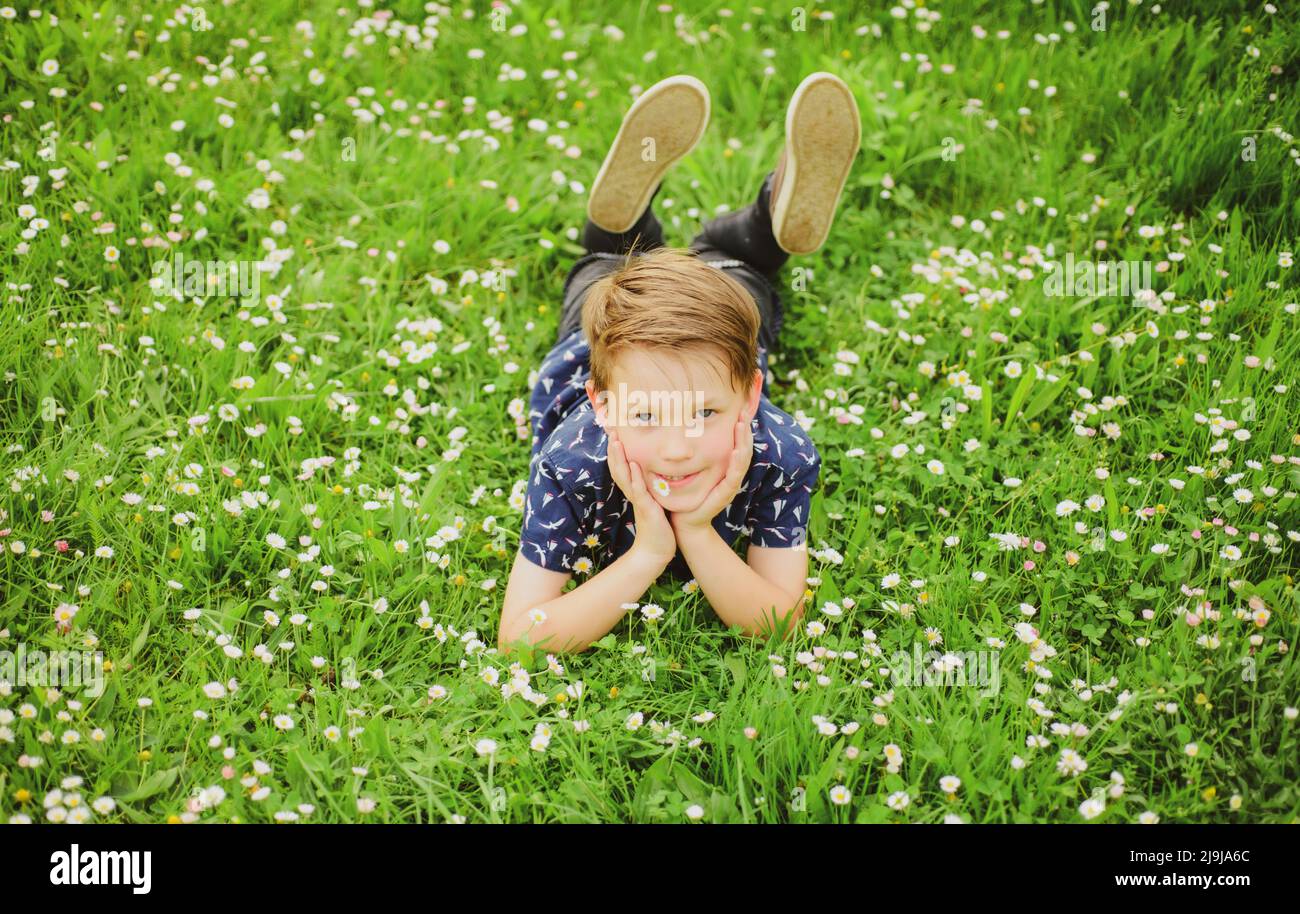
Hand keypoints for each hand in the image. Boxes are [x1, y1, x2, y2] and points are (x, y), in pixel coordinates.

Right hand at [606, 427, 677, 566]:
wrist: (655, 551)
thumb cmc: (657, 525)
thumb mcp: (652, 501)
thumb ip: (650, 486)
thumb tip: (652, 470)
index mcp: (634, 489)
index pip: (621, 466)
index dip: (616, 449)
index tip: (614, 430)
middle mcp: (632, 493)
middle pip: (617, 467)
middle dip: (613, 448)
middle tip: (610, 428)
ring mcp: (638, 501)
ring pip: (624, 477)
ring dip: (619, 459)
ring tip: (616, 441)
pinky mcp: (646, 510)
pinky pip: (639, 492)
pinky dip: (635, 478)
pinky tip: (634, 465)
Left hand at [669, 418, 752, 534]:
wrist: (685, 521)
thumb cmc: (685, 493)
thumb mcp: (687, 468)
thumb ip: (688, 451)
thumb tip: (681, 428)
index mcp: (725, 466)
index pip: (736, 442)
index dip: (738, 427)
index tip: (738, 408)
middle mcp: (731, 473)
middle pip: (743, 447)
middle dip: (744, 429)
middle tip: (744, 410)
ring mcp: (730, 483)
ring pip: (742, 458)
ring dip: (743, 441)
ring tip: (742, 424)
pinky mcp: (726, 493)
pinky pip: (734, 475)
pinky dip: (737, 462)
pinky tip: (737, 449)